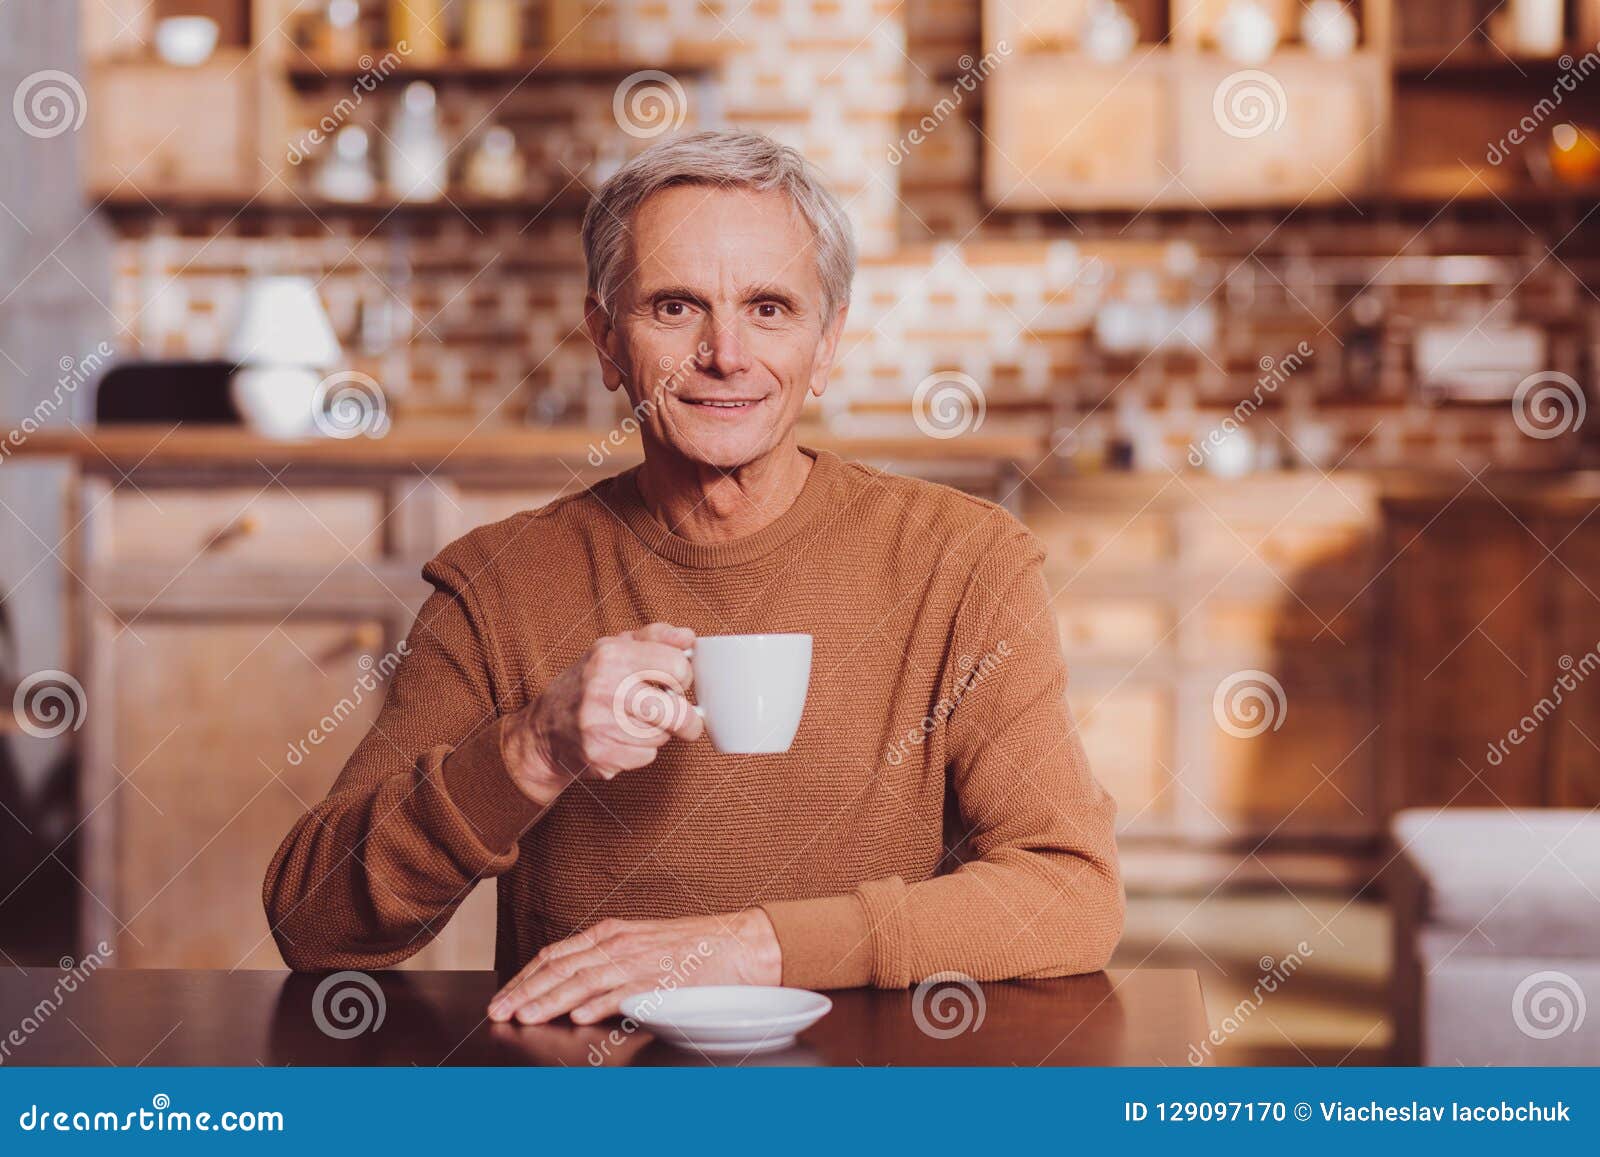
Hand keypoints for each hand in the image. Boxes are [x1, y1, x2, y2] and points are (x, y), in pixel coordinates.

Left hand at [487, 908, 782, 1025]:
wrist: (741, 944)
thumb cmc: (695, 947)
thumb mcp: (642, 943)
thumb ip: (608, 960)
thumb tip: (574, 986)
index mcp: (612, 932)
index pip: (555, 954)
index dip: (525, 977)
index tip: (504, 996)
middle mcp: (619, 943)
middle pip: (560, 968)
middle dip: (525, 991)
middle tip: (499, 1011)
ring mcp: (638, 961)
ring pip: (582, 981)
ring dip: (549, 1000)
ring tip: (524, 1016)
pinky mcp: (660, 980)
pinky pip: (622, 993)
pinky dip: (597, 1004)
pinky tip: (577, 1015)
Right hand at [503, 622, 703, 805]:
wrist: (543, 730)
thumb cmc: (586, 684)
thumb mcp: (613, 649)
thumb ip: (654, 637)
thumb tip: (688, 637)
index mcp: (611, 656)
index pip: (677, 667)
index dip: (684, 677)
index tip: (677, 683)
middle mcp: (605, 689)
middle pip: (678, 711)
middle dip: (687, 718)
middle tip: (683, 717)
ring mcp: (601, 725)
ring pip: (663, 736)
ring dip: (660, 732)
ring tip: (636, 723)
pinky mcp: (601, 756)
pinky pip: (646, 756)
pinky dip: (642, 750)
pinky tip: (622, 739)